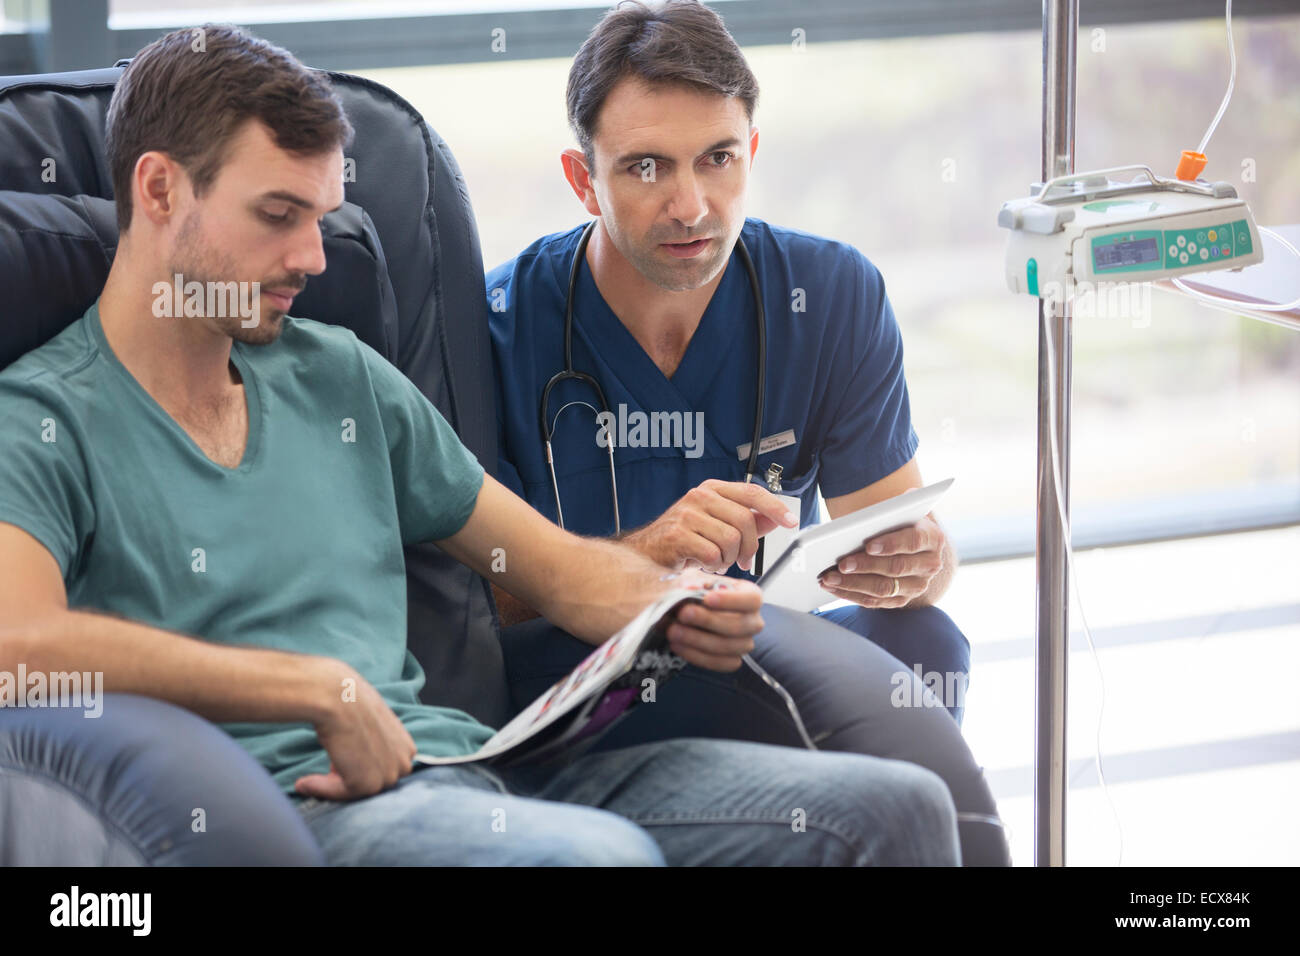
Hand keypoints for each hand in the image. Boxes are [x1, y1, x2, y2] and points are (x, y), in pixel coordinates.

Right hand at [295, 664, 417, 799]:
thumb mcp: (373, 723)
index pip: (385, 770)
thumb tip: (359, 758)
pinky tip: (304, 781)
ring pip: (355, 792)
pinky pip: (340, 795)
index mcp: (407, 748)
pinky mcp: (367, 785)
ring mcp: (388, 775)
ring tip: (313, 776)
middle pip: (372, 784)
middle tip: (329, 766)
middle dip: (350, 776)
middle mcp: (404, 763)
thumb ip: (374, 743)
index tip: (343, 759)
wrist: (336, 696)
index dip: (362, 766)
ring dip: (333, 786)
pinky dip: (320, 789)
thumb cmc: (349, 703)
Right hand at [622, 479, 798, 572]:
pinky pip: (713, 555)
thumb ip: (747, 521)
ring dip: (728, 558)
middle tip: (744, 561)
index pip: (752, 492)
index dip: (775, 508)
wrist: (647, 553)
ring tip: (716, 561)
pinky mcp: (678, 534)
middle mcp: (700, 496)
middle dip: (749, 547)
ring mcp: (687, 513)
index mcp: (712, 489)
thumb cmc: (682, 539)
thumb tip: (775, 518)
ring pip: (731, 540)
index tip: (791, 521)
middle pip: (744, 521)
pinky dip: (713, 566)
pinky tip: (703, 565)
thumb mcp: (717, 525)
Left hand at [663, 571, 763, 671]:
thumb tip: (691, 587)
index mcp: (750, 596)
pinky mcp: (731, 661)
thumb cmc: (695, 593)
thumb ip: (692, 582)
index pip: (752, 599)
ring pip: (728, 647)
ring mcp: (744, 643)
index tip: (707, 599)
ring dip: (698, 640)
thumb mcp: (693, 580)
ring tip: (674, 631)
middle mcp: (753, 621)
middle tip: (683, 614)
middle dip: (708, 620)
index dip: (731, 601)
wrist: (685, 613)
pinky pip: (719, 663)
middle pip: (740, 626)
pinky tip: (678, 645)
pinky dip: (696, 656)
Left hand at [818, 514, 945, 608]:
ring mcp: (917, 586)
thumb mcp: (900, 511)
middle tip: (841, 564)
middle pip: (896, 567)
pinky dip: (851, 595)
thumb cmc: (899, 522)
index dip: (891, 544)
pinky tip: (832, 587)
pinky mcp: (901, 599)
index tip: (868, 545)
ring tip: (829, 577)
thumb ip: (892, 509)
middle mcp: (930, 565)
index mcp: (932, 538)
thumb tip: (875, 512)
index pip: (913, 541)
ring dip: (853, 584)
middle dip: (866, 566)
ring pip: (884, 589)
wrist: (910, 543)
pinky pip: (875, 601)